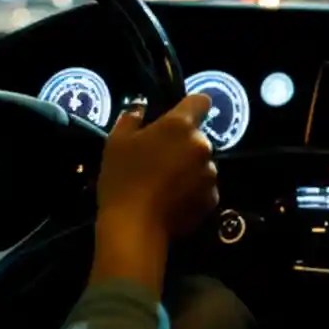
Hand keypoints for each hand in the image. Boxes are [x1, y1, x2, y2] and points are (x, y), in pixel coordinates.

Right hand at [90, 94, 216, 292]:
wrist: (134, 227)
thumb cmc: (123, 179)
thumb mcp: (116, 142)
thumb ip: (131, 118)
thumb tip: (140, 108)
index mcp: (180, 125)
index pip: (200, 101)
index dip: (190, 106)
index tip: (177, 117)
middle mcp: (202, 145)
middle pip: (197, 136)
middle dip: (183, 143)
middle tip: (159, 158)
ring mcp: (210, 173)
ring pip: (201, 163)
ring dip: (189, 167)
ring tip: (165, 184)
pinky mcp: (212, 198)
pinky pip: (204, 187)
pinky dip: (193, 190)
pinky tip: (172, 200)